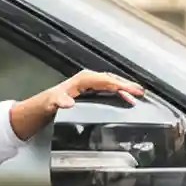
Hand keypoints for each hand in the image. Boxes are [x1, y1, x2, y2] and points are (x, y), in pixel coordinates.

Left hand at [9, 69, 144, 140]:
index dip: (121, 85)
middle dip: (127, 85)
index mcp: (83, 79)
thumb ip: (60, 102)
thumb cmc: (49, 103)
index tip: (133, 91)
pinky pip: (109, 88)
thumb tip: (68, 103)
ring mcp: (90, 83)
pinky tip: (125, 98)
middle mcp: (88, 79)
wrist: (45, 106)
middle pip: (112, 80)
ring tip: (138, 95)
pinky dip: (119, 91)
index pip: (107, 81)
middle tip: (141, 92)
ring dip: (125, 88)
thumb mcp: (53, 102)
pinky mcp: (91, 89)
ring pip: (112, 83)